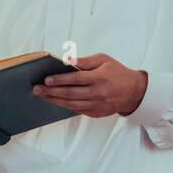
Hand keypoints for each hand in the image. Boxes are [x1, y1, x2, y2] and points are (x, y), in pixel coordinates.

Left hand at [33, 53, 147, 117]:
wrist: (134, 92)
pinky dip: (64, 106)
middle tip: (37, 89)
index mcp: (100, 78)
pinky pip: (77, 110)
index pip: (76, 79)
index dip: (60, 80)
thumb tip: (67, 60)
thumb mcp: (104, 60)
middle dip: (52, 91)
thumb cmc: (117, 72)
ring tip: (42, 95)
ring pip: (71, 104)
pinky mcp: (96, 112)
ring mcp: (97, 105)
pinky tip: (55, 101)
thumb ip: (85, 61)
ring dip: (55, 100)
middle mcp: (98, 93)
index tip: (47, 79)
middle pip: (70, 93)